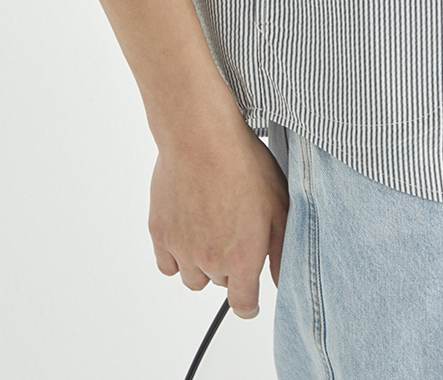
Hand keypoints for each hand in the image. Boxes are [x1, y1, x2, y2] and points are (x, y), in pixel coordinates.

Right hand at [149, 112, 288, 319]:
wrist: (201, 138)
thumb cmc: (243, 164)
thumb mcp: (279, 204)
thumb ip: (281, 250)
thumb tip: (281, 280)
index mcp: (241, 259)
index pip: (243, 305)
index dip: (249, 303)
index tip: (250, 297)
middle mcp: (209, 261)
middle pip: (220, 283)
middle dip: (229, 265)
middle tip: (234, 231)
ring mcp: (181, 249)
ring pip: (192, 277)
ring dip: (202, 262)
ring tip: (212, 228)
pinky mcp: (160, 234)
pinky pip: (167, 263)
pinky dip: (176, 255)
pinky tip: (188, 231)